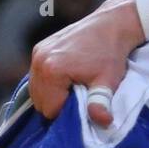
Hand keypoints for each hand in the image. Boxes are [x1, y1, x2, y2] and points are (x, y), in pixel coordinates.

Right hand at [29, 0, 145, 126]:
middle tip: (79, 96)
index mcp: (52, 70)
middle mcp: (39, 61)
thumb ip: (100, 103)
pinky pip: (37, 77)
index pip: (49, 109)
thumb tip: (103, 122)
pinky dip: (49, 83)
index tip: (83, 104)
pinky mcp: (39, 49)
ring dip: (53, 94)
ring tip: (74, 87)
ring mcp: (37, 53)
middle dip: (58, 104)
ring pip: (36, 90)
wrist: (111, 25)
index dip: (66, 113)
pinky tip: (67, 79)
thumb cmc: (111, 54)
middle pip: (40, 102)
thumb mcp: (108, 81)